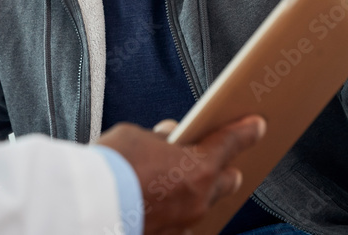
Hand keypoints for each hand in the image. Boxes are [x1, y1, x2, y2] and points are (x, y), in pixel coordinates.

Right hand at [98, 115, 264, 234]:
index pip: (230, 143)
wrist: (90, 204)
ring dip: (199, 191)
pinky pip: (182, 222)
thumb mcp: (137, 136)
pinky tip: (165, 201)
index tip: (257, 125)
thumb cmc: (113, 164)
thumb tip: (169, 137)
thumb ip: (160, 138)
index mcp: (199, 167)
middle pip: (227, 181)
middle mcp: (198, 198)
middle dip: (227, 167)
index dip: (246, 131)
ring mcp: (183, 222)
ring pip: (203, 204)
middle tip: (220, 158)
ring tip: (186, 180)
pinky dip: (177, 209)